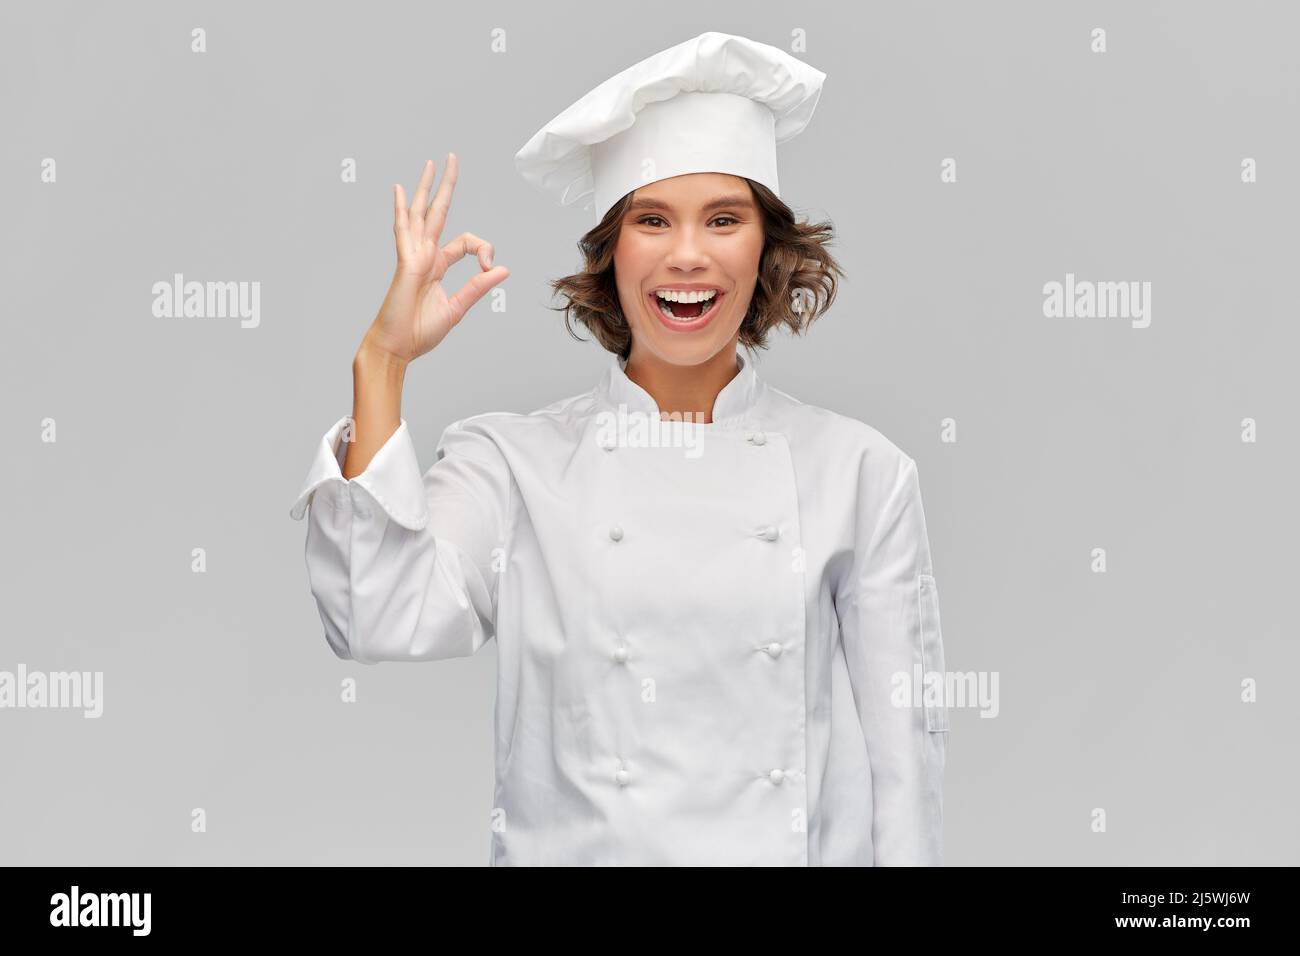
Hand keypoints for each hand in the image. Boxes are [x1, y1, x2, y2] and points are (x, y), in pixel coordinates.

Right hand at [361, 155, 509, 364]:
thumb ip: (477, 286)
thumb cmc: (418, 331)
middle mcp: (424, 256)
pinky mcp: (405, 263)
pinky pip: (403, 231)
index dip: (484, 248)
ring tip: (431, 164)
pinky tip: (400, 190)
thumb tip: (502, 269)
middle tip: (451, 159)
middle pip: (437, 212)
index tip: (490, 267)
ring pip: (420, 214)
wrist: (396, 348)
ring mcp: (413, 257)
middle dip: (445, 186)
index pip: (466, 242)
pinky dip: (402, 210)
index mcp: (437, 266)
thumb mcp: (456, 308)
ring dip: (425, 188)